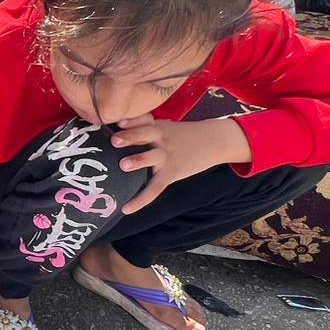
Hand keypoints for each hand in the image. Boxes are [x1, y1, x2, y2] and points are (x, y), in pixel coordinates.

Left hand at [111, 116, 251, 215]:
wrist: (214, 140)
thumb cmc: (183, 135)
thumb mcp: (166, 126)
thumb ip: (146, 128)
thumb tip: (116, 134)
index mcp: (157, 126)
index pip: (144, 120)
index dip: (132, 120)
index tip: (118, 122)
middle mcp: (160, 139)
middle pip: (145, 134)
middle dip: (130, 136)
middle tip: (115, 140)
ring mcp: (167, 156)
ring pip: (152, 157)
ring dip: (139, 160)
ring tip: (124, 165)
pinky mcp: (172, 173)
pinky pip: (155, 188)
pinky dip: (141, 200)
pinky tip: (126, 209)